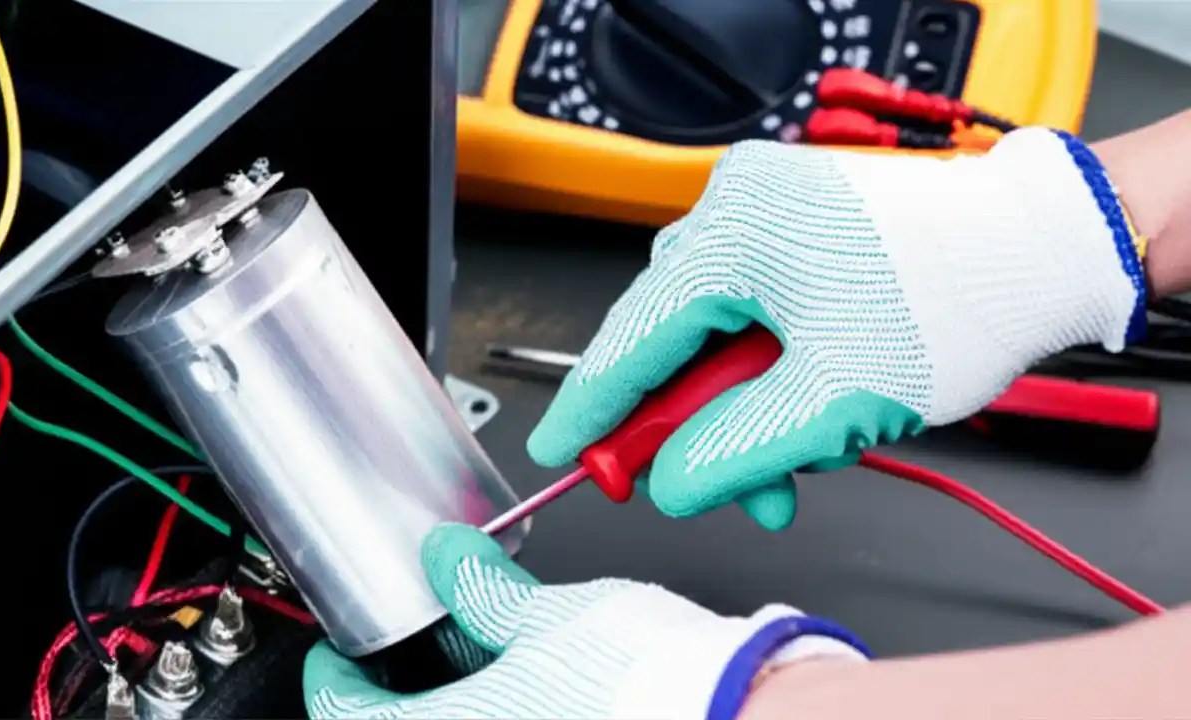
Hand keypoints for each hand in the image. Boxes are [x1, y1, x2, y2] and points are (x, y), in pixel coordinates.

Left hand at [304, 523, 866, 718]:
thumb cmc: (652, 683)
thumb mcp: (551, 616)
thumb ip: (485, 588)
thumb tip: (449, 556)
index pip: (345, 714)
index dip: (333, 676)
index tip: (339, 654)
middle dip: (398, 698)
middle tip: (409, 657)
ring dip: (458, 706)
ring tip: (480, 666)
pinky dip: (507, 715)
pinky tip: (537, 693)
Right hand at [529, 128, 1145, 528]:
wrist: (1040, 252)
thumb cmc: (957, 300)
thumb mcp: (832, 403)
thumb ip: (733, 454)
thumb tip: (669, 482)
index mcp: (731, 233)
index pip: (632, 338)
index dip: (594, 410)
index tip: (564, 454)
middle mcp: (739, 209)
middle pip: (674, 341)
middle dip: (694, 425)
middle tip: (690, 482)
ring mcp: (771, 215)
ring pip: (718, 336)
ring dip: (743, 408)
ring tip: (790, 462)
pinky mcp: (800, 229)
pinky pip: (754, 313)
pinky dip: (770, 373)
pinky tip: (804, 415)